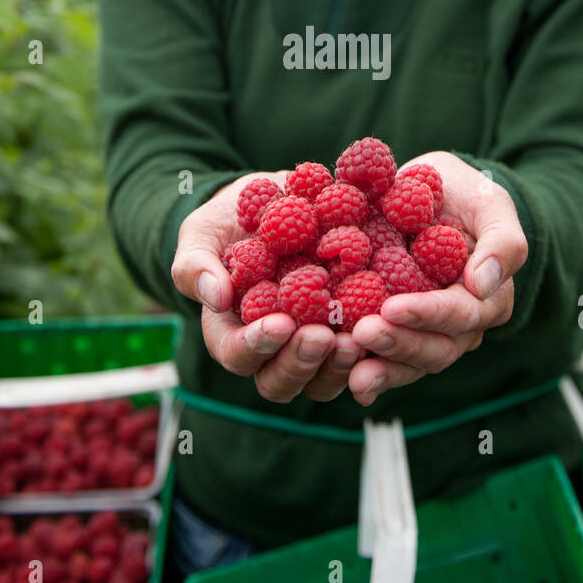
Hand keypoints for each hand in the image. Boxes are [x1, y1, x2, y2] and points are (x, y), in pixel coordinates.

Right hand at [170, 173, 364, 403]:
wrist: (279, 201)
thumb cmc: (231, 221)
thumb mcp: (203, 233)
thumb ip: (196, 264)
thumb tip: (215, 297)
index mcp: (232, 332)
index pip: (237, 355)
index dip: (257, 345)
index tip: (280, 322)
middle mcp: (274, 349)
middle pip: (281, 380)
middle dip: (301, 362)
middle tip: (322, 336)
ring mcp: (312, 343)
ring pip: (323, 380)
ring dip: (339, 366)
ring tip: (358, 338)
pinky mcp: (347, 330)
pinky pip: (361, 357)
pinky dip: (373, 351)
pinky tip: (386, 330)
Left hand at [346, 152, 528, 406]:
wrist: (432, 192)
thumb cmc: (468, 196)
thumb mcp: (492, 204)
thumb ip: (501, 242)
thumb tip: (482, 285)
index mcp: (486, 299)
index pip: (460, 314)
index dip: (428, 314)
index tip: (392, 307)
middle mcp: (457, 326)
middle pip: (434, 350)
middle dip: (399, 344)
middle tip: (362, 333)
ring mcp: (424, 332)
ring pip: (407, 363)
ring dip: (379, 366)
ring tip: (347, 365)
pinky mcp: (393, 329)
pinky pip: (379, 358)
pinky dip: (359, 367)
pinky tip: (340, 371)